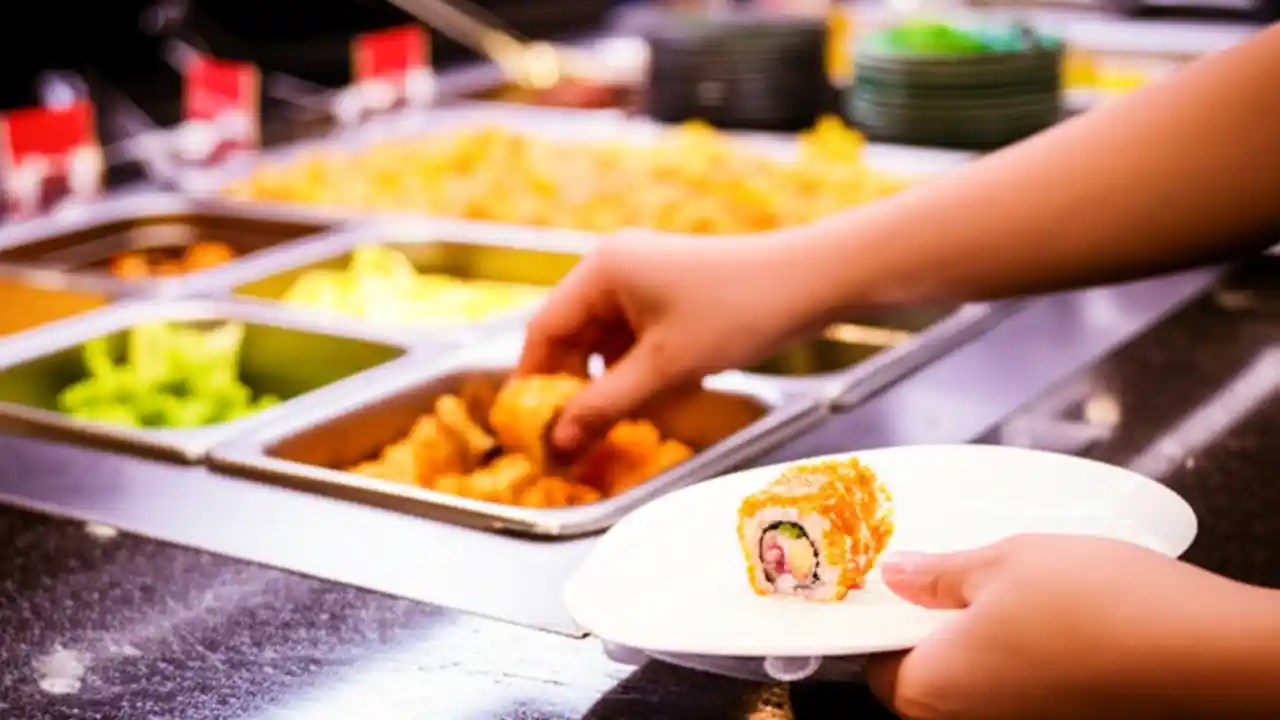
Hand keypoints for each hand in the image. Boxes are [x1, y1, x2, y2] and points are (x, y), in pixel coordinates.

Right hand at [519, 229, 817, 452]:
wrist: (811, 282)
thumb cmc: (736, 314)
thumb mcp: (665, 368)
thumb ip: (605, 405)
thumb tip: (560, 441)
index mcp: (602, 269)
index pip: (544, 329)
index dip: (532, 381)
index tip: (529, 427)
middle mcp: (614, 265)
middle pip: (570, 334)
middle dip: (569, 385)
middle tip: (568, 435)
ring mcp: (643, 276)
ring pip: (603, 339)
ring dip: (602, 381)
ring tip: (605, 425)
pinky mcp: (669, 292)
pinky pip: (632, 335)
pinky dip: (630, 368)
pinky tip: (642, 400)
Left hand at [865, 534, 1279, 719]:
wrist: (1198, 648)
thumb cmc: (1094, 606)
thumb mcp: (999, 562)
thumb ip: (937, 573)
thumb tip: (897, 576)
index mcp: (932, 688)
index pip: (877, 668)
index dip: (883, 624)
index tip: (895, 585)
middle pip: (924, 679)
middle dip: (930, 629)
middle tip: (951, 575)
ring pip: (974, 683)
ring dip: (977, 639)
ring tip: (1004, 587)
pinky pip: (1017, 688)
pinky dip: (1017, 655)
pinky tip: (1044, 614)